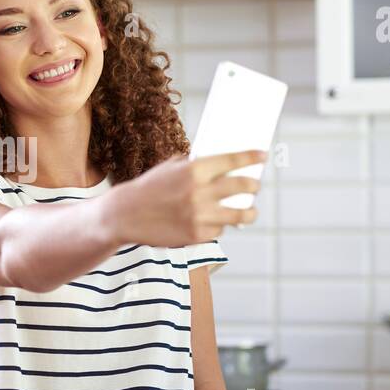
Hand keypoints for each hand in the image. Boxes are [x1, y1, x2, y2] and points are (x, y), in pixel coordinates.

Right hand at [104, 150, 264, 248]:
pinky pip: (219, 229)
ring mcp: (200, 215)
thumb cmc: (149, 188)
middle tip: (255, 186)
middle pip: (242, 187)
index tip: (263, 155)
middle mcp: (200, 191)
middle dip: (253, 186)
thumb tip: (218, 165)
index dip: (251, 157)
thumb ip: (193, 166)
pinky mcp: (197, 234)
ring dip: (249, 212)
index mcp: (194, 170)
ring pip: (239, 214)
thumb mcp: (169, 169)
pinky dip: (219, 225)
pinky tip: (214, 222)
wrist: (126, 214)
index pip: (232, 161)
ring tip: (250, 212)